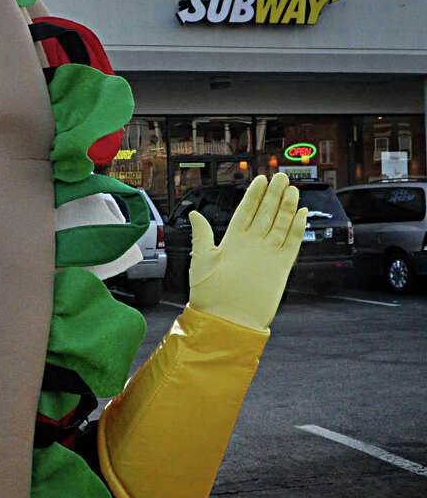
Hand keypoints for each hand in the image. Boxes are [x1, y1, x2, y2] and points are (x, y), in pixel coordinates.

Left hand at [187, 173, 307, 330]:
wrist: (227, 320)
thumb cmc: (209, 294)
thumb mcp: (201, 259)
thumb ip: (202, 235)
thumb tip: (194, 213)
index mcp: (232, 241)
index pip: (246, 212)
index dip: (254, 196)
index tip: (260, 179)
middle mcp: (251, 245)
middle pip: (266, 214)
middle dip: (274, 195)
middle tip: (281, 176)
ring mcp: (267, 255)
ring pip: (280, 225)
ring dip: (287, 207)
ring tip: (292, 189)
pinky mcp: (280, 267)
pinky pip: (292, 243)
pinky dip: (297, 229)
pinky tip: (302, 214)